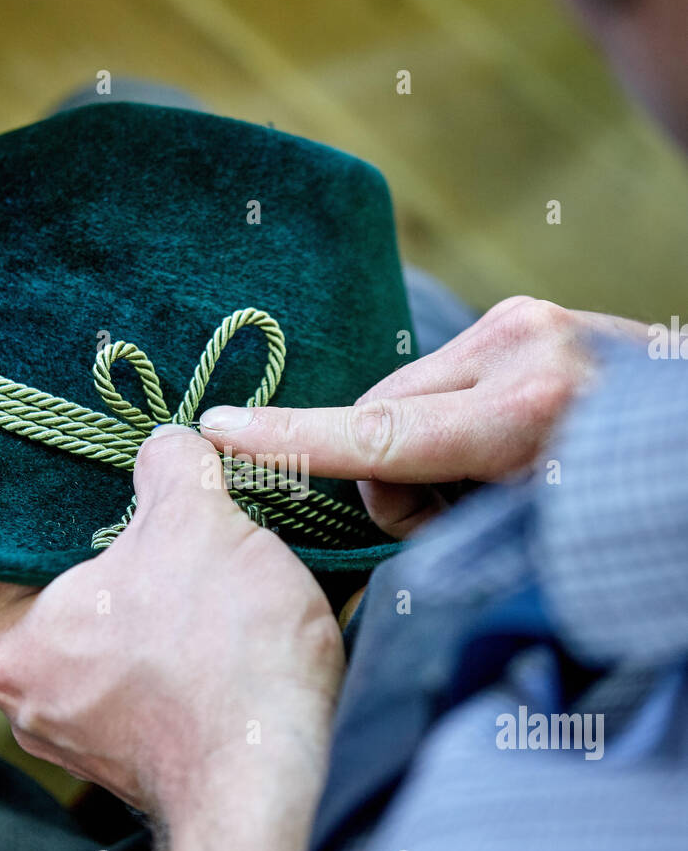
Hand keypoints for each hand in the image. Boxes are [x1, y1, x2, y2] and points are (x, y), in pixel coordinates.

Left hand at [0, 425, 343, 828]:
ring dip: (172, 602)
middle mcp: (33, 704)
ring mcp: (90, 741)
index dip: (83, 499)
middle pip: (80, 591)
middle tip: (185, 517)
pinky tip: (233, 629)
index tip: (130, 478)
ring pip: (125, 636)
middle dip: (136, 552)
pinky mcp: (146, 762)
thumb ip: (170, 463)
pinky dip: (191, 652)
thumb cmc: (223, 657)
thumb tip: (168, 445)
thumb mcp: (197, 521)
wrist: (285, 783)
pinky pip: (157, 680)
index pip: (25, 545)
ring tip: (219, 571)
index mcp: (10, 646)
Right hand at [200, 296, 647, 537]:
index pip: (376, 433)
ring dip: (424, 446)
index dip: (290, 440)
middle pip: (381, 415)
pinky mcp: (527, 313)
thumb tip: (390, 507)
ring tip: (501, 477)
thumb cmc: (635, 502)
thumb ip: (451, 527)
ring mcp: (522, 320)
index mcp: (526, 409)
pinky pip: (442, 376)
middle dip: (395, 476)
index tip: (215, 432)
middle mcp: (517, 345)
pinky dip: (451, 419)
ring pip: (405, 395)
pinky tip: (507, 441)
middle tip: (458, 515)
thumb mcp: (548, 537)